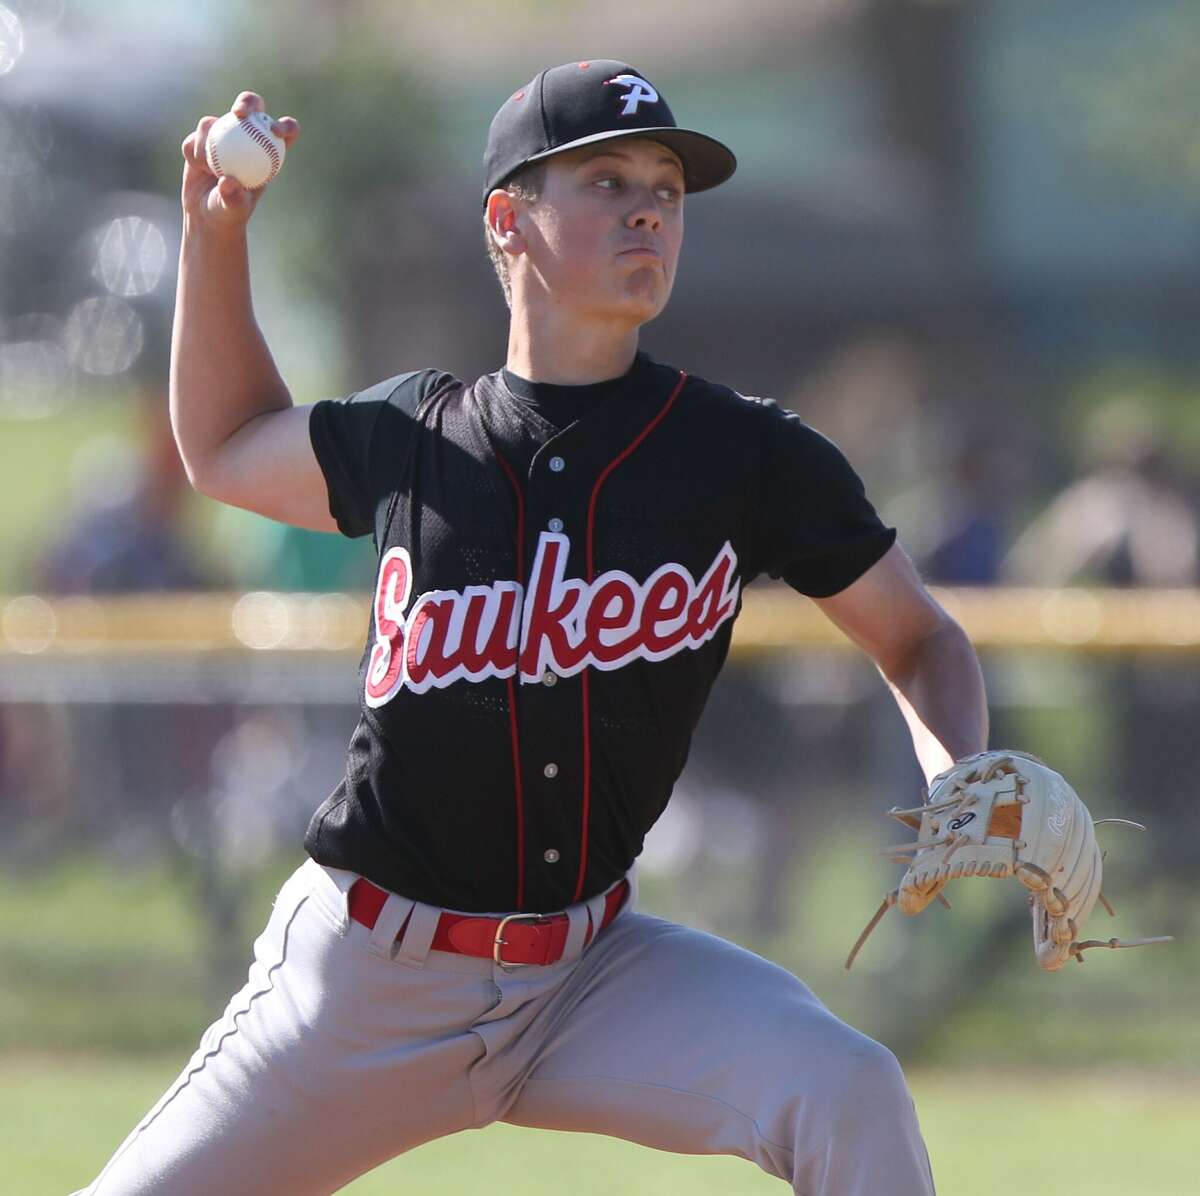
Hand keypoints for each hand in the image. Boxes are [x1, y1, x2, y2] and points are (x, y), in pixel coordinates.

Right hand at [180, 91, 299, 230]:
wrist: (207, 215)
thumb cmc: (229, 214)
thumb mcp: (233, 210)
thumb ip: (233, 197)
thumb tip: (228, 181)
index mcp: (268, 152)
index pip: (285, 132)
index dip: (285, 125)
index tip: (275, 131)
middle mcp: (246, 138)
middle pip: (251, 107)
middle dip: (247, 102)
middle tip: (239, 113)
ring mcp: (222, 135)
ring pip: (214, 122)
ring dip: (207, 141)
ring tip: (209, 168)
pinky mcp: (200, 139)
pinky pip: (194, 137)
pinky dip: (194, 152)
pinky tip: (198, 167)